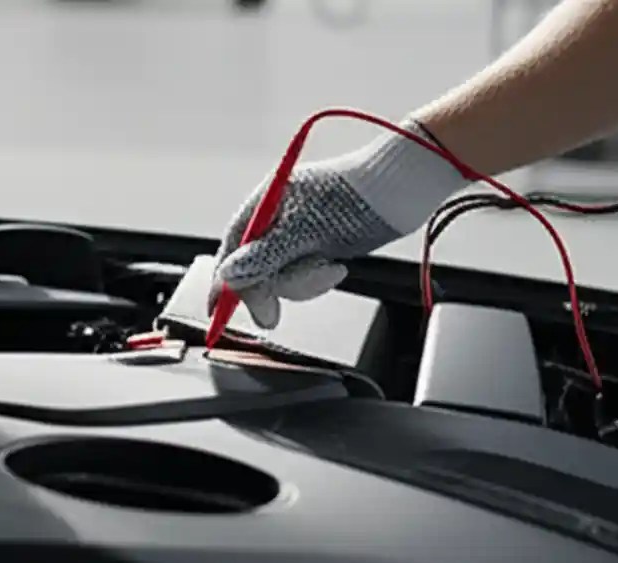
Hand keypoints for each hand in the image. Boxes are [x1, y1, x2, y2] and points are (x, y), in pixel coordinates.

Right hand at [206, 120, 465, 329]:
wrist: (402, 190)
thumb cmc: (354, 197)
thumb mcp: (303, 230)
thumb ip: (263, 258)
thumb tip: (229, 279)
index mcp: (266, 202)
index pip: (232, 247)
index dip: (222, 282)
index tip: (215, 313)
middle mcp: (277, 218)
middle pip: (253, 268)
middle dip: (270, 288)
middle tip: (272, 316)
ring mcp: (298, 234)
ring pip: (280, 277)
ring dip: (302, 282)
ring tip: (327, 269)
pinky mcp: (318, 248)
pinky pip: (303, 276)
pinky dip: (317, 279)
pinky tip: (336, 266)